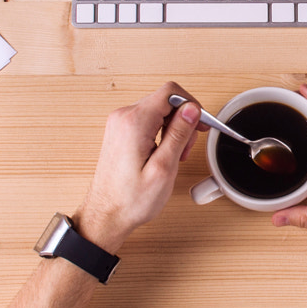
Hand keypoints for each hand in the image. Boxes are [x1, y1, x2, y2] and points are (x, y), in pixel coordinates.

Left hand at [76, 82, 201, 251]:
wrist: (106, 215)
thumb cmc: (130, 199)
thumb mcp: (164, 168)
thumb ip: (179, 134)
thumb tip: (192, 110)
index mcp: (134, 123)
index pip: (170, 93)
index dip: (191, 105)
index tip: (200, 123)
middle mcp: (123, 118)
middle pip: (165, 101)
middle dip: (182, 121)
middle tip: (185, 148)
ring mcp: (119, 124)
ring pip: (157, 111)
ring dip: (172, 128)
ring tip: (174, 155)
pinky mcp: (120, 132)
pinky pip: (147, 121)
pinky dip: (160, 133)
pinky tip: (163, 154)